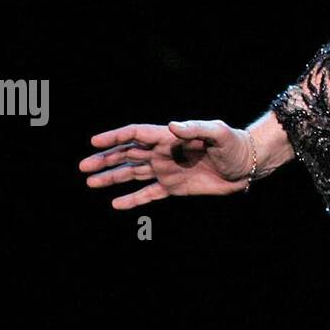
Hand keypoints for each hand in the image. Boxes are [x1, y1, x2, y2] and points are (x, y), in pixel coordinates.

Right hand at [79, 119, 253, 209]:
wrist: (247, 165)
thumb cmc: (233, 144)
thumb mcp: (217, 132)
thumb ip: (195, 128)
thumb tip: (172, 125)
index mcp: (170, 138)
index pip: (137, 135)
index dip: (115, 137)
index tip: (95, 142)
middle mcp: (163, 153)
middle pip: (128, 155)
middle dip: (105, 159)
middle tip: (83, 166)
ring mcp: (167, 171)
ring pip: (133, 174)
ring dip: (112, 177)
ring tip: (90, 182)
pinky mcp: (174, 188)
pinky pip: (149, 195)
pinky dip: (132, 200)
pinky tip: (116, 203)